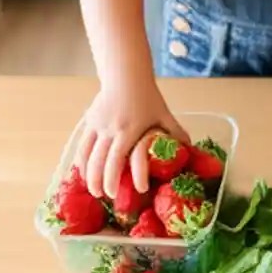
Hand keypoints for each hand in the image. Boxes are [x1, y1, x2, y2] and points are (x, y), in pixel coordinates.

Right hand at [72, 82, 189, 198]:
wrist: (127, 75)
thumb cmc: (148, 96)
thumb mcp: (164, 114)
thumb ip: (175, 131)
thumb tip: (190, 147)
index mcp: (129, 131)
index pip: (117, 159)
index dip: (113, 178)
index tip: (113, 194)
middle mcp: (111, 130)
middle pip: (99, 161)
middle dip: (98, 181)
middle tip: (102, 197)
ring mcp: (98, 125)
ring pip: (87, 154)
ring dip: (87, 174)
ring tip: (91, 189)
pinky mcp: (90, 121)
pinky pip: (82, 144)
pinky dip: (81, 159)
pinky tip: (82, 171)